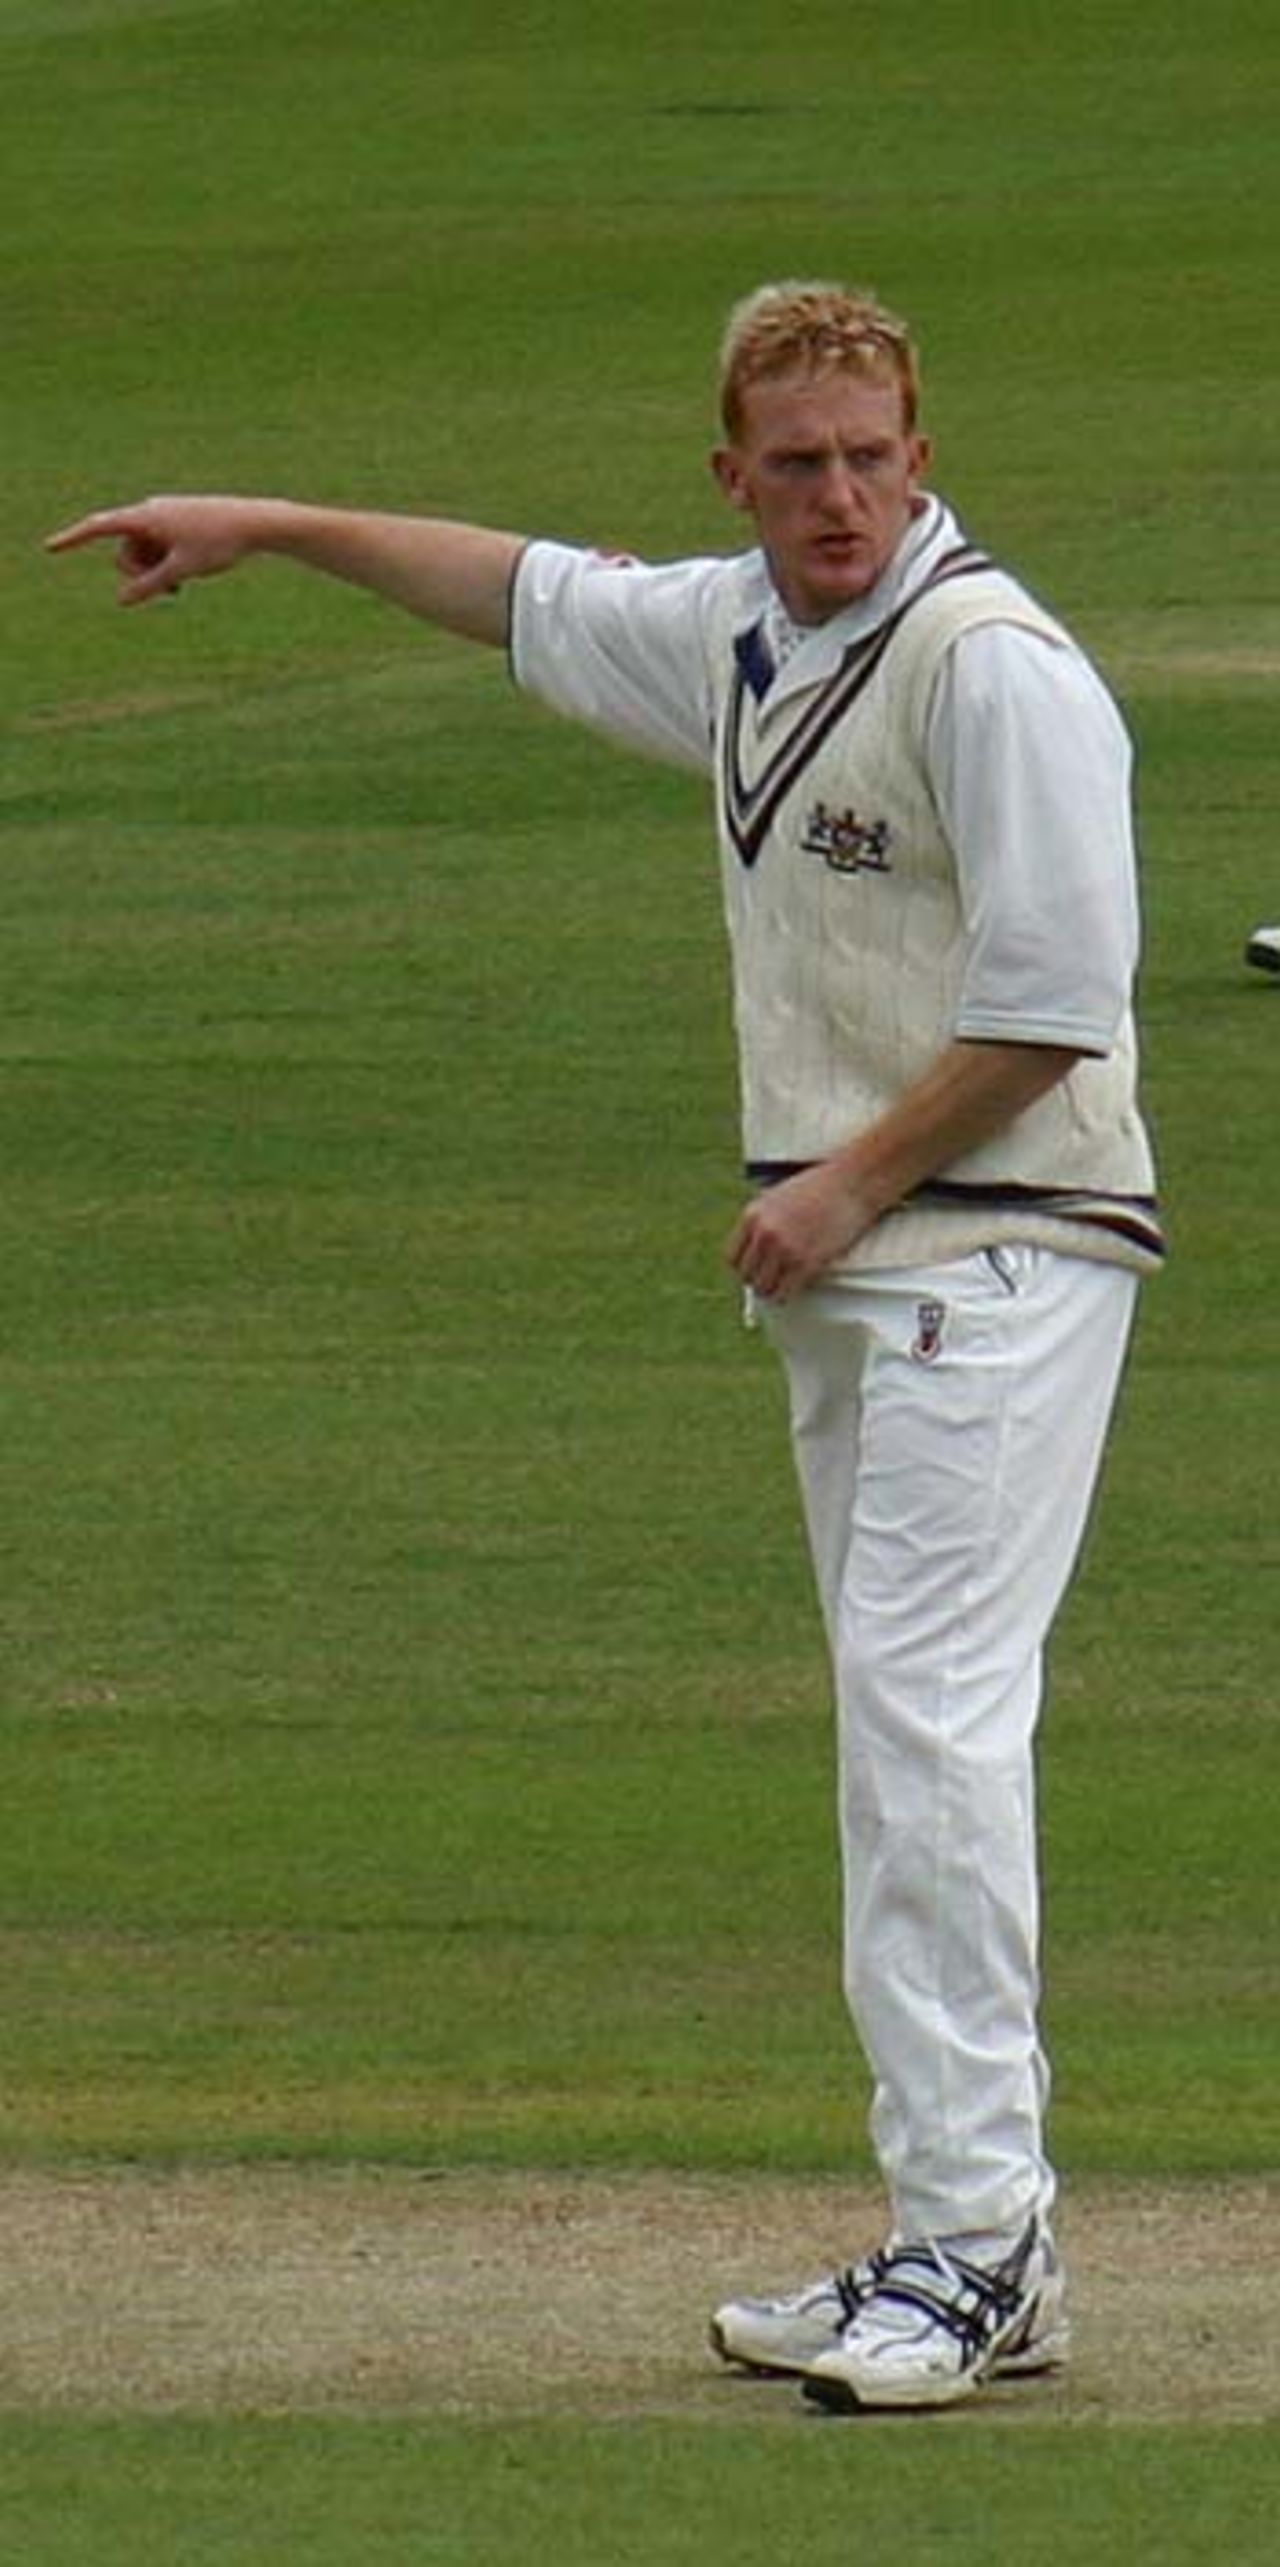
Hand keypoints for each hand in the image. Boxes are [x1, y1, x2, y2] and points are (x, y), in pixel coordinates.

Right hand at [45, 495, 259, 605]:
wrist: (254, 522)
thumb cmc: (219, 543)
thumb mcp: (182, 570)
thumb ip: (150, 586)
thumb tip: (122, 600)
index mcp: (146, 517)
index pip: (100, 527)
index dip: (74, 538)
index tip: (51, 548)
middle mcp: (150, 512)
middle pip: (125, 550)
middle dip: (139, 573)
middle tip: (171, 590)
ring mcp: (163, 516)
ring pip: (143, 552)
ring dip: (156, 572)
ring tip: (184, 583)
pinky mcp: (177, 522)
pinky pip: (158, 547)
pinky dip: (166, 563)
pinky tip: (190, 573)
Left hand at [726, 1160, 874, 1301]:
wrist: (853, 1183)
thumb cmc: (821, 1187)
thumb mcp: (779, 1197)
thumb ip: (764, 1221)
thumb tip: (757, 1253)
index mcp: (753, 1214)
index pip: (732, 1256)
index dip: (744, 1266)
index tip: (755, 1269)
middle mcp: (765, 1233)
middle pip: (746, 1275)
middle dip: (758, 1279)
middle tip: (772, 1279)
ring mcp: (785, 1249)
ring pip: (763, 1288)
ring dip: (772, 1290)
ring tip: (784, 1285)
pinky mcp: (806, 1262)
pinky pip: (785, 1292)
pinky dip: (787, 1294)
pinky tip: (795, 1288)